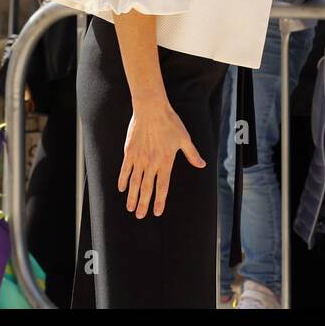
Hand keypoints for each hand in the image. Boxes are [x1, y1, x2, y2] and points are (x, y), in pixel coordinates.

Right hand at [119, 96, 204, 217]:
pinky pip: (125, 169)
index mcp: (166, 161)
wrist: (151, 109)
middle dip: (143, 204)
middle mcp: (151, 163)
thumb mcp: (185, 138)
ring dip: (132, 196)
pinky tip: (122, 189)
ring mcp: (139, 158)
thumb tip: (202, 165)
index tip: (156, 212)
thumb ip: (192, 154)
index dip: (159, 201)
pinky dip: (123, 180)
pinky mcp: (130, 151)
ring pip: (135, 182)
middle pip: (147, 188)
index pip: (162, 187)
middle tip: (139, 216)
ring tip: (130, 208)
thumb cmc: (170, 122)